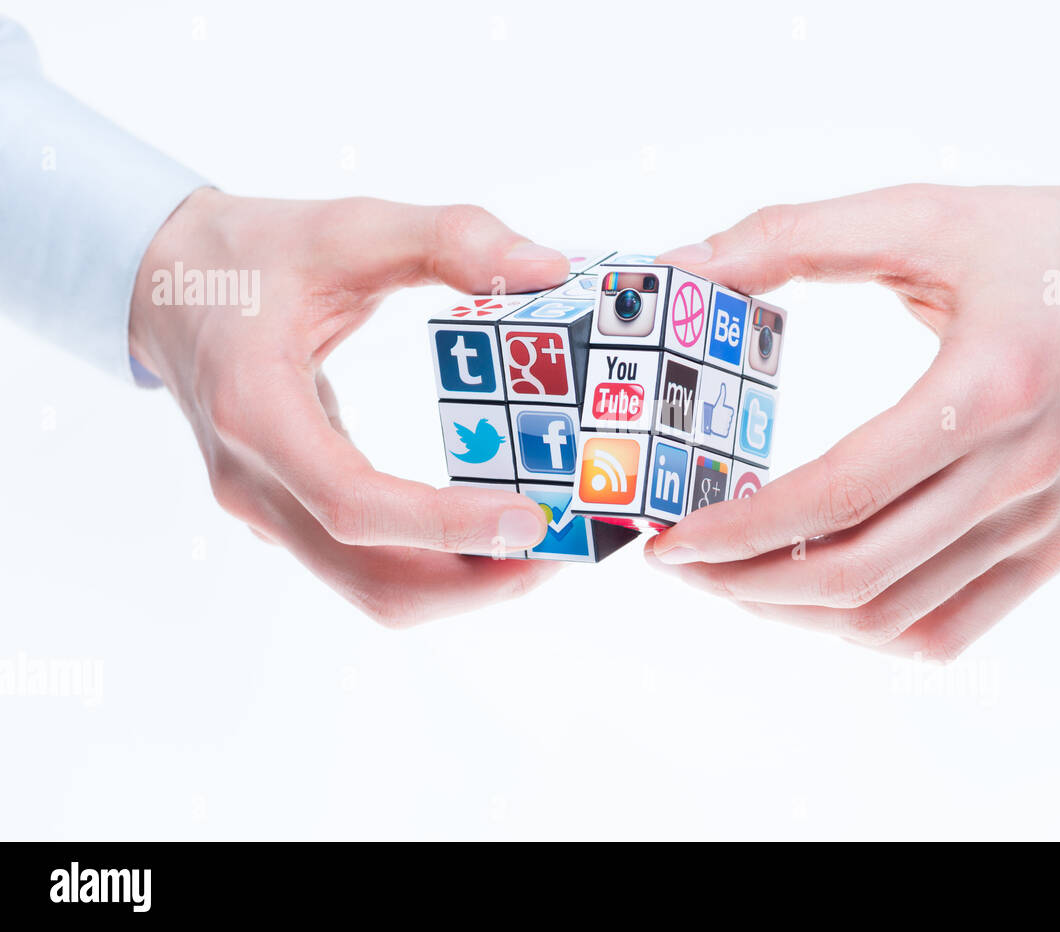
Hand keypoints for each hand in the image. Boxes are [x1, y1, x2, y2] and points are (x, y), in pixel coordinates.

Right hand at [130, 189, 569, 624]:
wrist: (167, 285)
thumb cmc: (255, 255)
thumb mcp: (351, 225)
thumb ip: (450, 236)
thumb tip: (546, 269)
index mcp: (256, 408)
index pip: (352, 504)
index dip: (445, 525)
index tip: (530, 519)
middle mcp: (254, 481)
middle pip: (373, 579)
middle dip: (476, 580)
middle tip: (559, 545)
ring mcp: (265, 509)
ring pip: (372, 591)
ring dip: (462, 585)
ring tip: (538, 545)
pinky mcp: (288, 516)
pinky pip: (366, 569)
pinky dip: (436, 567)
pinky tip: (489, 531)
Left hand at [648, 180, 1059, 660]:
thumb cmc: (1048, 245)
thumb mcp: (923, 215)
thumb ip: (795, 236)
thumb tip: (686, 266)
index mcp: (988, 388)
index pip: (840, 492)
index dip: (741, 528)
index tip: (672, 540)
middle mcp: (1020, 472)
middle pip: (858, 574)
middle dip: (746, 582)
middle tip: (684, 563)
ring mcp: (1042, 523)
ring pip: (897, 617)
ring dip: (799, 612)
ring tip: (739, 578)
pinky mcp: (1055, 546)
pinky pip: (952, 629)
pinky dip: (873, 629)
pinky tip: (824, 595)